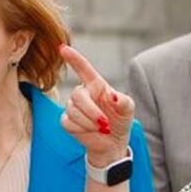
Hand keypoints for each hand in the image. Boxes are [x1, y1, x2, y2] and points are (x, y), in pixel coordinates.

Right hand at [59, 44, 134, 166]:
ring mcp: (72, 107)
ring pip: (72, 110)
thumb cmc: (120, 120)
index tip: (63, 48)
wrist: (112, 142)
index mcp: (96, 85)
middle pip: (77, 95)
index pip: (83, 68)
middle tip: (104, 123)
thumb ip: (123, 100)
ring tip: (102, 128)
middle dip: (91, 111)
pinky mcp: (67, 121)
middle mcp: (82, 93)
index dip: (73, 59)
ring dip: (89, 122)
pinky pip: (68, 122)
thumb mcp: (128, 108)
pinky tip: (90, 131)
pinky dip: (82, 129)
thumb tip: (112, 96)